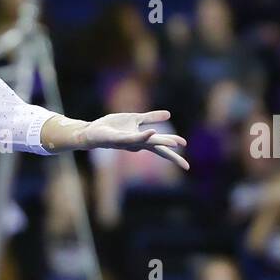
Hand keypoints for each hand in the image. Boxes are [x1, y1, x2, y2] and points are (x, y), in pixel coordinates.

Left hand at [68, 111, 187, 169]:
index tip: (185, 149)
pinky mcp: (118, 139)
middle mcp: (137, 144)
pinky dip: (143, 136)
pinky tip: (152, 133)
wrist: (93, 131)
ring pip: (148, 143)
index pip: (161, 146)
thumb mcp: (135, 119)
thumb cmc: (112, 127)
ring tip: (176, 143)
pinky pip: (133, 138)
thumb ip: (151, 117)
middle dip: (172, 156)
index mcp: (142, 139)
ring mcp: (128, 142)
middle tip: (185, 165)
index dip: (173, 146)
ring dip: (162, 142)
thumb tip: (169, 115)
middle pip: (158, 149)